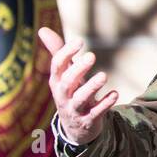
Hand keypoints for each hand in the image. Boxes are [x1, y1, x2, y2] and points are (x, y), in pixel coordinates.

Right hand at [37, 27, 117, 145]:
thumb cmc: (70, 93)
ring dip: (92, 87)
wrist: (75, 128)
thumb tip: (42, 29)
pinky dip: (105, 104)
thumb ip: (57, 52)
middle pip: (67, 83)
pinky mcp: (88, 121)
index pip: (57, 66)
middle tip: (91, 56)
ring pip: (80, 99)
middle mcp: (63, 96)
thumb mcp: (64, 74)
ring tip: (104, 75)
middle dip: (78, 70)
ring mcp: (75, 109)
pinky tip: (115, 94)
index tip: (79, 40)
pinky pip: (96, 113)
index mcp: (57, 82)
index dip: (66, 53)